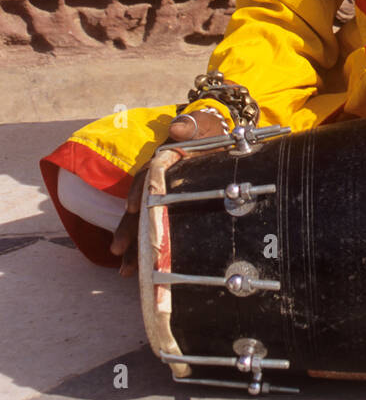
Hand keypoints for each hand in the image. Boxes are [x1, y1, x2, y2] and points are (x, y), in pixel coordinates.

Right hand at [110, 108, 227, 275]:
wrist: (213, 142)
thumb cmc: (205, 134)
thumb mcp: (199, 127)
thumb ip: (188, 127)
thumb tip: (177, 127)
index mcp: (161, 164)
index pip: (145, 178)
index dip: (138, 191)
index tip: (132, 207)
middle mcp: (156, 184)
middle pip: (139, 207)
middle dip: (128, 229)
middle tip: (118, 250)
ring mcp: (160, 200)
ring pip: (143, 225)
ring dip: (134, 247)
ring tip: (126, 271)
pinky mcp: (168, 213)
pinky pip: (156, 232)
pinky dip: (149, 250)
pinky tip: (143, 272)